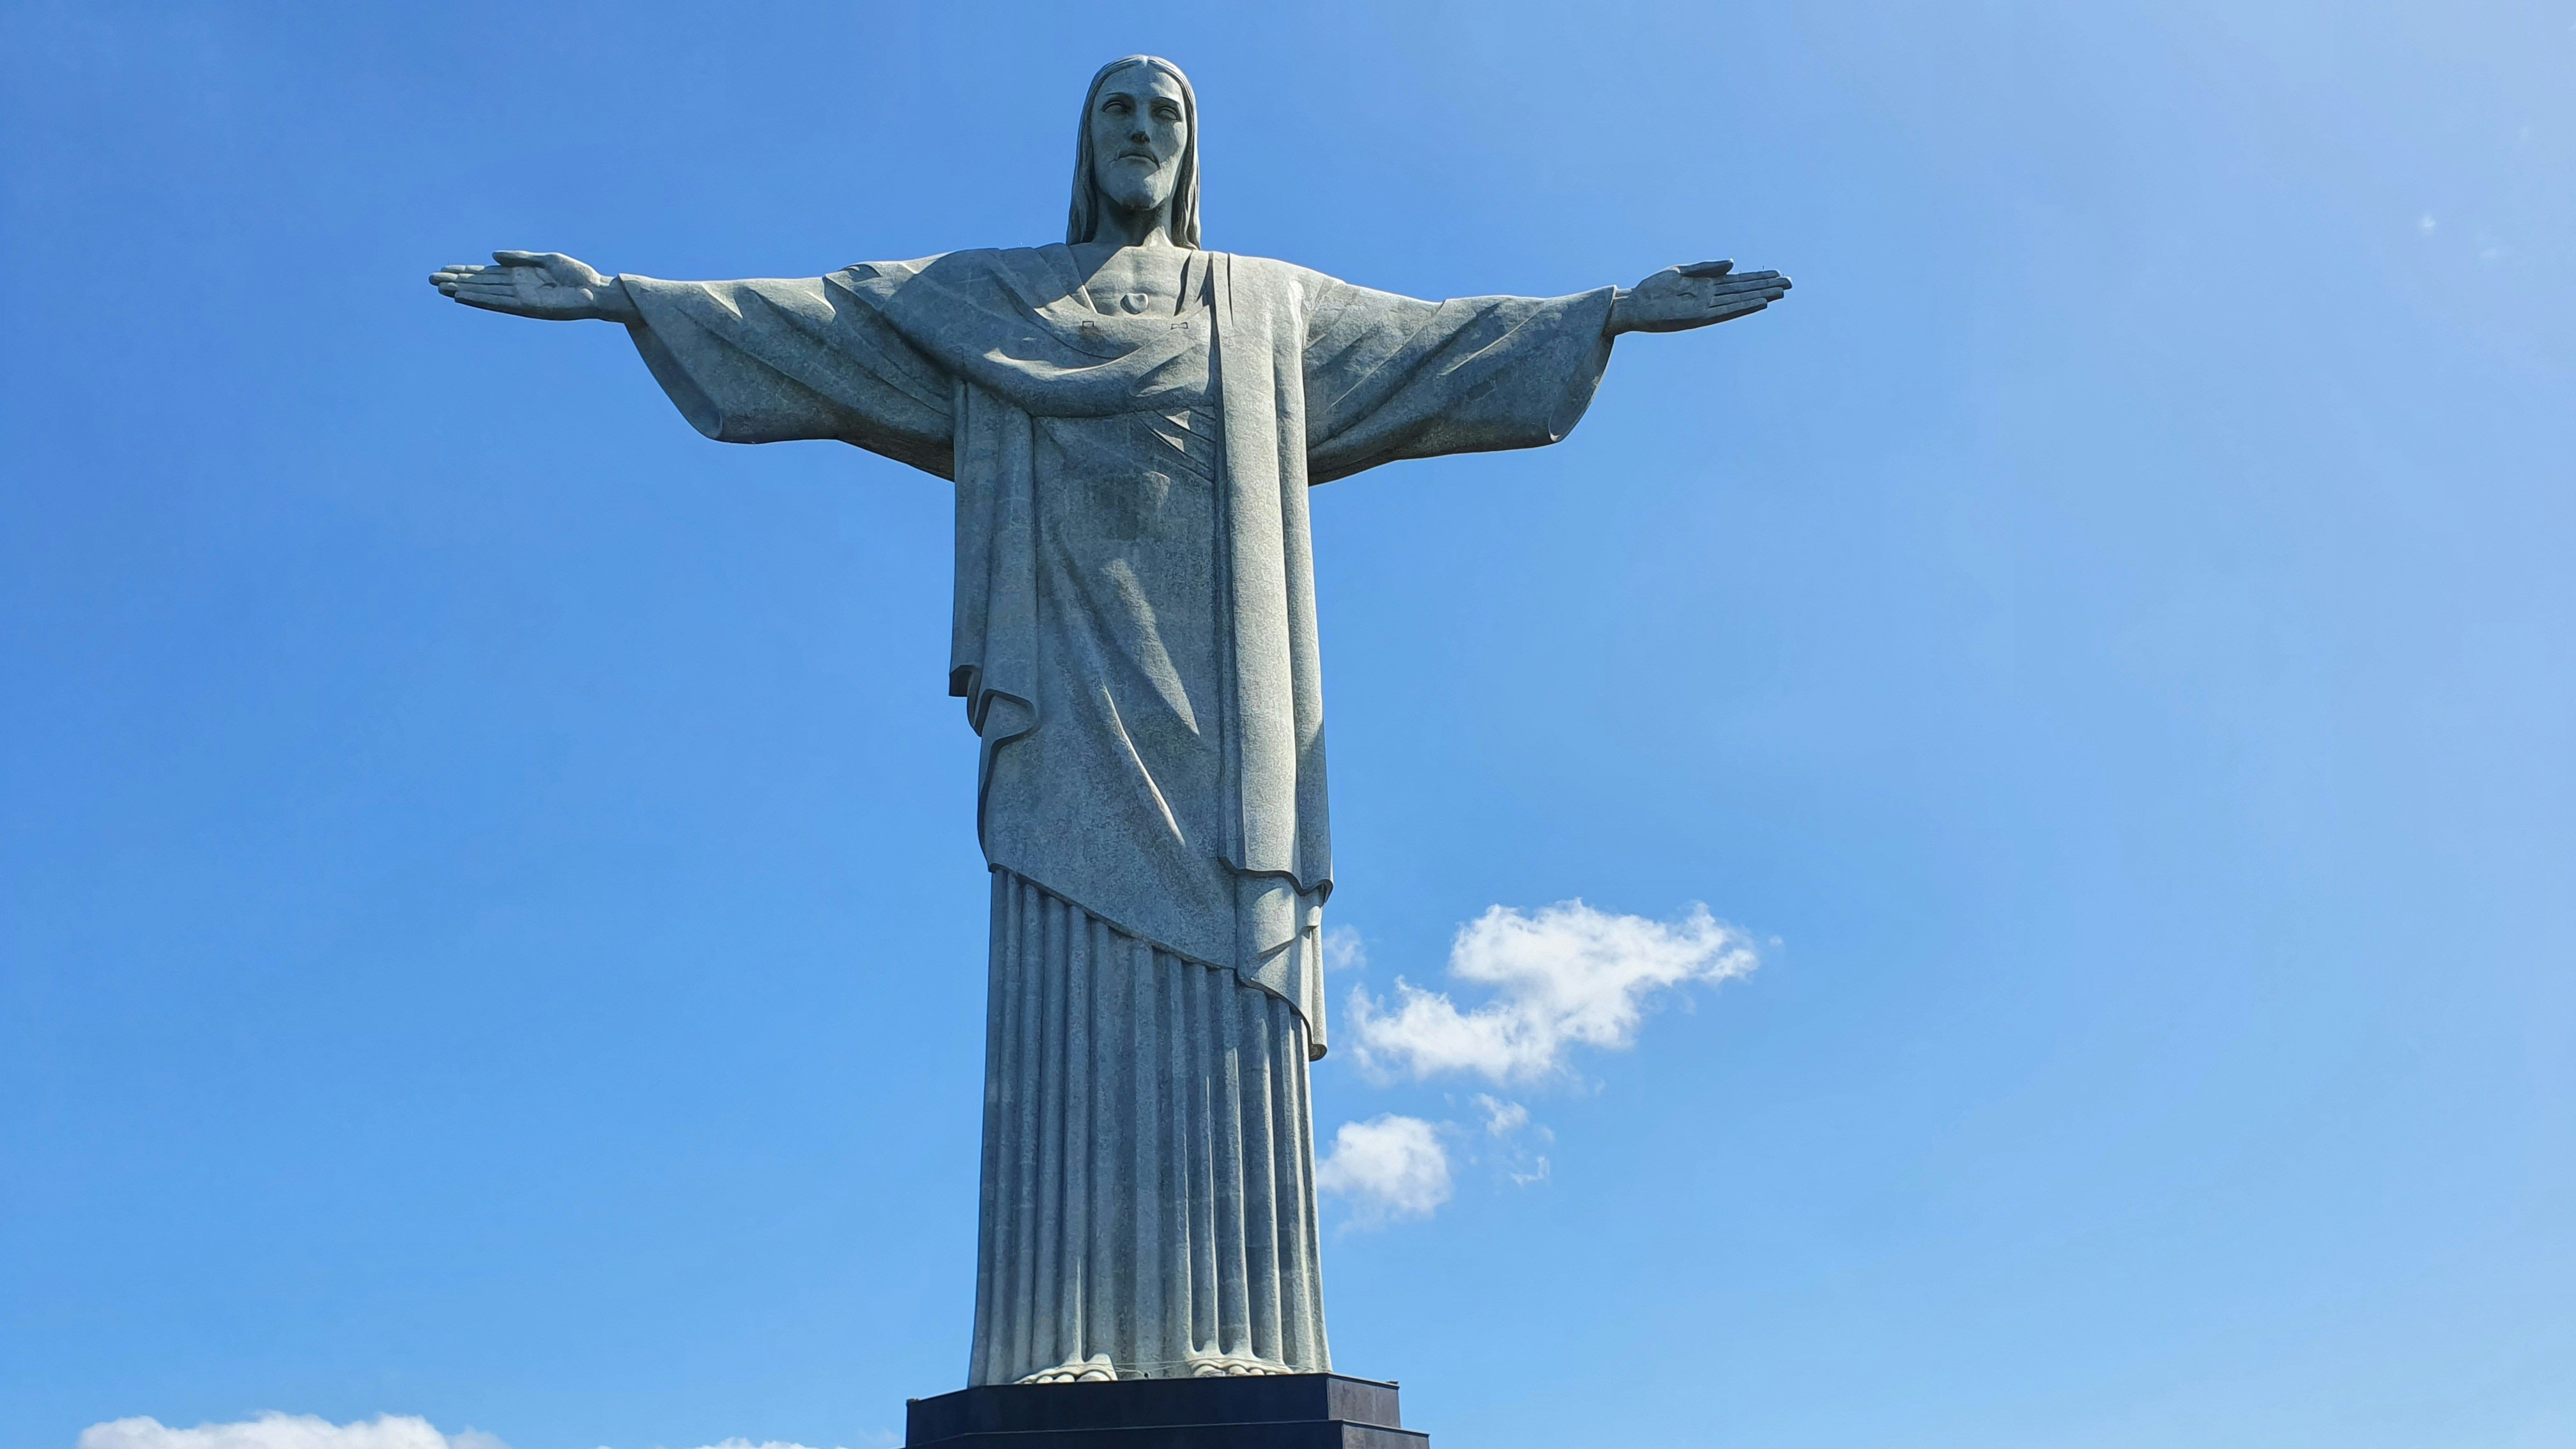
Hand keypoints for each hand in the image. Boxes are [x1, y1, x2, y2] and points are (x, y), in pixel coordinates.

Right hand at [428, 250, 636, 321]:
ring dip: (462, 291)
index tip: (444, 270)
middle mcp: (516, 288)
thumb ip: (520, 258)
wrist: (597, 291)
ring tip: (440, 288)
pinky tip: (463, 297)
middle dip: (457, 281)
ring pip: (485, 294)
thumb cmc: (577, 276)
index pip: (486, 275)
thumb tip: (493, 256)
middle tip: (431, 280)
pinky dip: (481, 300)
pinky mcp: (528, 307)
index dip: (465, 272)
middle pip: (480, 284)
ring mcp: (520, 299)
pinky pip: (499, 303)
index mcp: (520, 276)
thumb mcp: (547, 260)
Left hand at [1608, 260, 1790, 334]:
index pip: (1738, 281)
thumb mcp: (1680, 272)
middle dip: (1766, 286)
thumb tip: (1733, 263)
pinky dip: (1743, 306)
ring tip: (1781, 292)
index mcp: (1706, 286)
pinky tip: (1759, 302)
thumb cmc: (1653, 289)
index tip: (1777, 273)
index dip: (1758, 278)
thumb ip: (1707, 268)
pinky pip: (1726, 311)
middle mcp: (1710, 298)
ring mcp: (1706, 308)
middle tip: (1790, 283)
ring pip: (1740, 300)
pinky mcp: (1699, 316)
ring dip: (1761, 296)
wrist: (1633, 305)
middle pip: (1744, 290)